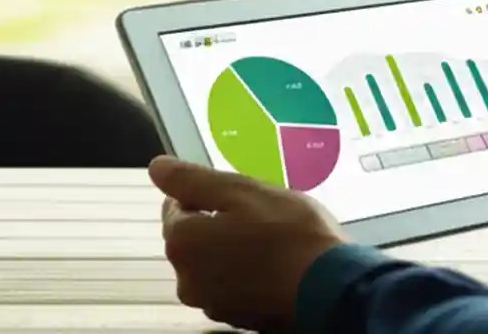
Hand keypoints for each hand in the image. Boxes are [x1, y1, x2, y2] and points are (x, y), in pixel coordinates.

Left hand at [148, 156, 346, 331]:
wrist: (330, 289)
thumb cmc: (290, 234)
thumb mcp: (244, 191)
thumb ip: (194, 179)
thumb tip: (157, 168)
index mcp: (182, 242)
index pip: (176, 205)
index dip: (208, 195)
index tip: (242, 198)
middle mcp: (186, 278)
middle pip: (193, 236)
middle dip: (219, 222)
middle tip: (262, 217)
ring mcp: (209, 303)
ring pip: (212, 262)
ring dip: (232, 249)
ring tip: (272, 242)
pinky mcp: (234, 318)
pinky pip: (231, 284)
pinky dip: (245, 273)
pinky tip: (275, 265)